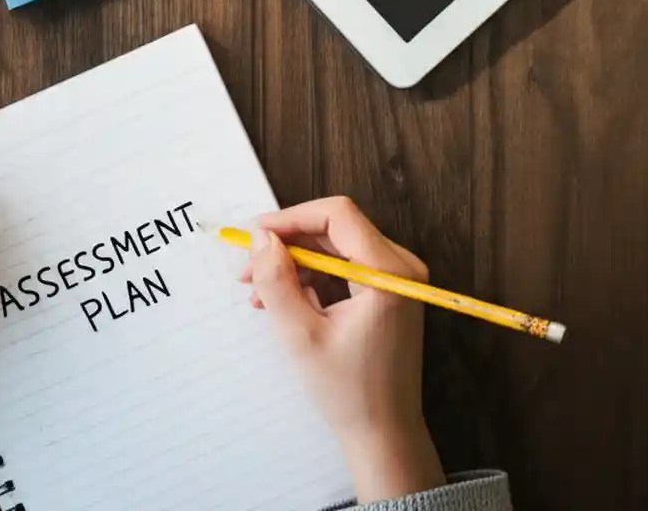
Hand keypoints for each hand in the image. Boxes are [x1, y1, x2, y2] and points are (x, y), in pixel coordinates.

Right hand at [241, 197, 443, 502]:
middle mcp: (400, 267)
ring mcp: (395, 279)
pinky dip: (310, 279)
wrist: (383, 432)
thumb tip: (259, 238)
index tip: (253, 235)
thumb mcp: (301, 335)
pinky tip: (282, 302)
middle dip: (286, 245)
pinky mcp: (386, 291)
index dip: (290, 219)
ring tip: (259, 294)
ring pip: (333, 248)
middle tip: (247, 269)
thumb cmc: (349, 392)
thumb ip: (277, 281)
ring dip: (293, 264)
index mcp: (389, 273)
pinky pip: (341, 268)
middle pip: (334, 229)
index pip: (337, 215)